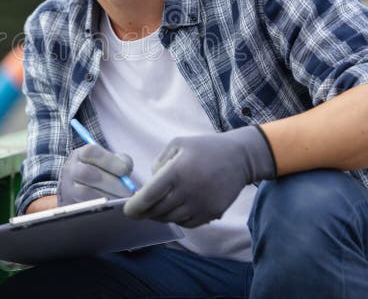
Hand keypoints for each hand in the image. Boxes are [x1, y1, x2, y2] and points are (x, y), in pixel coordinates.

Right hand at [57, 145, 133, 204]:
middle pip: (86, 172)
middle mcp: (71, 168)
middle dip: (110, 182)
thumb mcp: (112, 161)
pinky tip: (113, 205)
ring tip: (121, 199)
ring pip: (83, 191)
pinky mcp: (69, 203)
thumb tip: (126, 175)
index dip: (109, 161)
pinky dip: (101, 206)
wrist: (81, 186)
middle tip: (127, 190)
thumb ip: (121, 162)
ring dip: (106, 196)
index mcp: (81, 153)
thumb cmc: (103, 171)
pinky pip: (84, 206)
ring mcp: (68, 186)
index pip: (91, 152)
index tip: (125, 170)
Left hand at [123, 126, 275, 227]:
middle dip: (145, 212)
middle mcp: (187, 192)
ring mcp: (200, 205)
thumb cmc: (205, 148)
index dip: (134, 207)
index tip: (127, 211)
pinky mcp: (211, 213)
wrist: (240, 158)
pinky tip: (176, 208)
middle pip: (157, 212)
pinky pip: (187, 223)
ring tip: (158, 207)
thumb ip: (159, 163)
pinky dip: (177, 219)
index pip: (148, 197)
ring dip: (160, 215)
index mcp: (176, 172)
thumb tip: (150, 183)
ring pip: (171, 219)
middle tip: (140, 209)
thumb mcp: (178, 144)